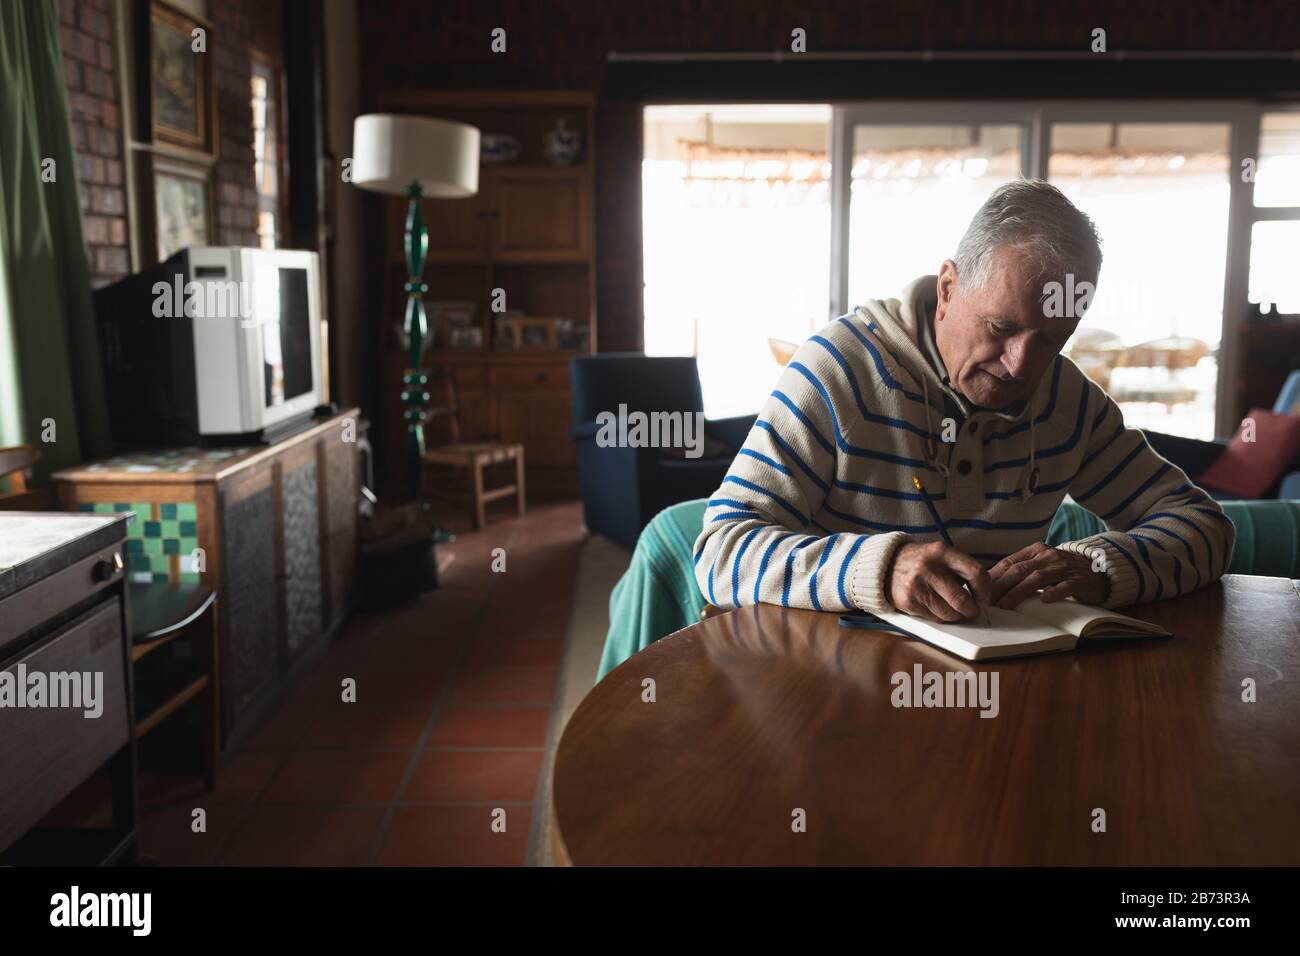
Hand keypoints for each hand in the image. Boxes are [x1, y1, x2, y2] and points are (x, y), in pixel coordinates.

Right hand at [885, 541, 991, 622]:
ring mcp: (916, 586)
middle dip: (972, 610)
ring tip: (954, 609)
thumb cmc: (921, 562)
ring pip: (949, 614)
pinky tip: (936, 607)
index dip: (985, 591)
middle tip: (972, 610)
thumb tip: (982, 595)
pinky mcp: (908, 602)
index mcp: (942, 552)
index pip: (976, 573)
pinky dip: (940, 617)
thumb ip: (961, 569)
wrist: (886, 565)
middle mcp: (928, 567)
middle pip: (962, 600)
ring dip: (957, 616)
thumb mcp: (941, 554)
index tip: (983, 598)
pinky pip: (934, 618)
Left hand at [987, 542, 1107, 608]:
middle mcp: (1047, 556)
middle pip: (1019, 570)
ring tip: (1006, 606)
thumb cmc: (1063, 570)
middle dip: (1000, 587)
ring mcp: (1064, 567)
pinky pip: (1066, 586)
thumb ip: (1021, 571)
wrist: (1098, 568)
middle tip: (986, 603)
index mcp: (1035, 551)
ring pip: (1037, 578)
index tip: (979, 592)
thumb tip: (993, 587)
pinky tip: (1045, 600)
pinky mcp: (1079, 580)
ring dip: (1019, 592)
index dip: (992, 578)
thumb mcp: (1041, 565)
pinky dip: (1054, 592)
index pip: (1008, 563)